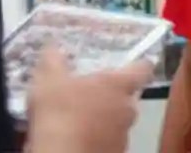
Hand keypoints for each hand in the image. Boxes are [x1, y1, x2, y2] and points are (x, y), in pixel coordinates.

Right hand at [26, 47, 153, 152]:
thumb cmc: (60, 111)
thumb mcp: (48, 78)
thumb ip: (53, 59)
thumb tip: (53, 48)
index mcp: (118, 85)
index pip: (142, 69)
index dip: (138, 65)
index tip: (133, 64)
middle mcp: (128, 110)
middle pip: (127, 98)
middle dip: (112, 96)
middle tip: (90, 94)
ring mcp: (123, 136)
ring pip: (117, 123)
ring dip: (104, 120)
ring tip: (79, 121)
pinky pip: (108, 143)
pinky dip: (97, 140)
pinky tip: (78, 139)